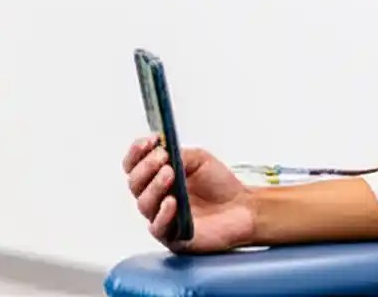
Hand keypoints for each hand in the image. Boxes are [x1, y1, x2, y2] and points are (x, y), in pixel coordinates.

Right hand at [122, 135, 256, 253]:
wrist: (242, 207)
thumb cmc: (219, 184)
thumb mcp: (200, 160)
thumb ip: (180, 155)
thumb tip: (163, 151)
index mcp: (156, 177)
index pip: (134, 165)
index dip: (137, 153)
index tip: (150, 140)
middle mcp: (155, 198)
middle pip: (135, 184)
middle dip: (146, 167)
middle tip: (162, 158)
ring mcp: (161, 217)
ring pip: (144, 204)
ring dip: (155, 186)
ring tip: (170, 174)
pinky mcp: (172, 236)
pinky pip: (158, 228)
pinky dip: (163, 214)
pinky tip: (172, 202)